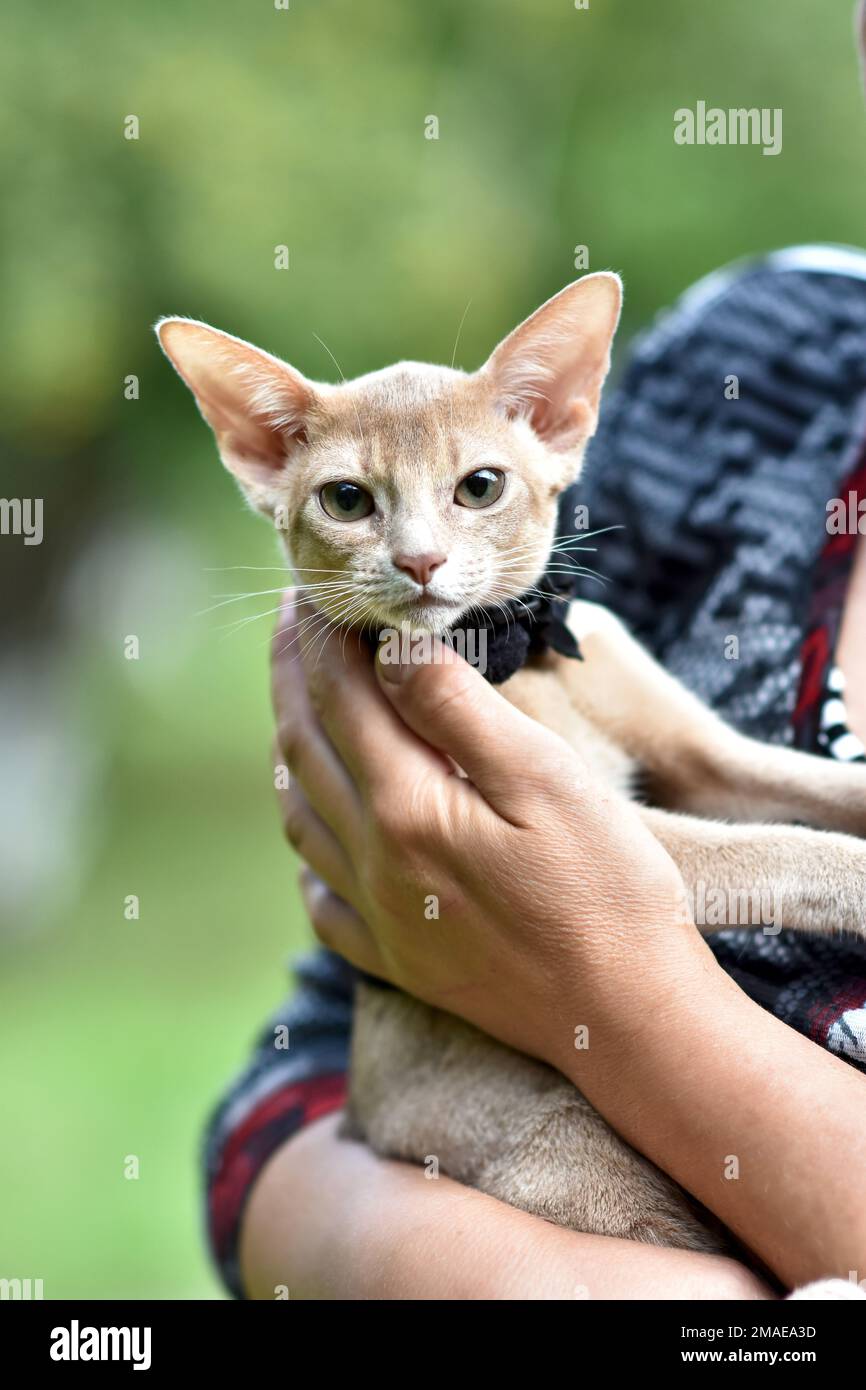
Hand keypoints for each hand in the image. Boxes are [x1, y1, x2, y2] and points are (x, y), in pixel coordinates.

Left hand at [271, 594, 716, 1075]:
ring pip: (302, 817)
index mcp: (407, 807)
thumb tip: (392, 647)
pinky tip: (321, 833)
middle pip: (305, 749)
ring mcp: (379, 918)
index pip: (340, 698)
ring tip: (300, 705)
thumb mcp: (546, 780)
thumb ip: (458, 711)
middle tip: (289, 620)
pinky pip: (321, 896)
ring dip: (292, 748)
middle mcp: (373, 864)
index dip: (320, 637)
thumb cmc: (607, 890)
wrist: (628, 1019)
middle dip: (291, 675)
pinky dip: (310, 845)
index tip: (312, 590)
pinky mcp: (398, 960)